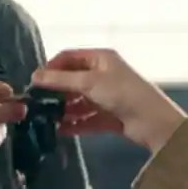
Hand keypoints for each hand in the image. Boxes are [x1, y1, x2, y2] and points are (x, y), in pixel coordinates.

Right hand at [31, 49, 186, 151]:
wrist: (153, 122)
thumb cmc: (122, 93)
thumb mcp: (89, 82)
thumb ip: (61, 80)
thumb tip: (34, 76)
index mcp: (100, 59)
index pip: (69, 57)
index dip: (51, 67)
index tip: (34, 82)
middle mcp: (102, 75)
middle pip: (72, 80)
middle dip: (55, 91)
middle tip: (36, 103)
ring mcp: (106, 96)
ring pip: (78, 101)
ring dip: (63, 109)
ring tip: (46, 119)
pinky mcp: (108, 116)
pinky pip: (86, 119)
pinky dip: (74, 124)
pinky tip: (60, 130)